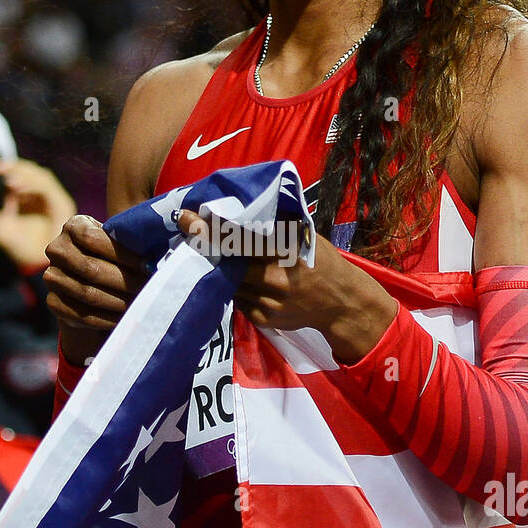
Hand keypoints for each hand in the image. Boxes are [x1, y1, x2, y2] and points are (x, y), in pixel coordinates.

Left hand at [0, 160, 75, 269]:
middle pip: (28, 169)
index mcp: (25, 194)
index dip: (4, 167)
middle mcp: (40, 192)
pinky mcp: (62, 203)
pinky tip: (19, 188)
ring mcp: (52, 197)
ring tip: (8, 180)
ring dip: (23, 174)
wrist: (39, 265)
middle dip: (13, 167)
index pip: (16, 172)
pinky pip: (47, 188)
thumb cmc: (20, 246)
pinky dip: (33, 185)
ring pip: (39, 175)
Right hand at [44, 215, 148, 363]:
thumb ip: (129, 242)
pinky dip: (107, 319)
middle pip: (92, 269)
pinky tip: (124, 318)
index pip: (95, 239)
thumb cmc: (112, 256)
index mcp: (73, 226)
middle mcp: (56, 249)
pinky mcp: (52, 302)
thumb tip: (155, 258)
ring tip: (139, 304)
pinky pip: (82, 314)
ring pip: (88, 293)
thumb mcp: (117, 242)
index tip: (148, 266)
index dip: (124, 255)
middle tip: (147, 289)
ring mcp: (51, 277)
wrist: (88, 281)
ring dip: (118, 302)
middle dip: (125, 281)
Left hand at [173, 210, 397, 362]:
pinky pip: (236, 299)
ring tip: (203, 251)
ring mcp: (268, 303)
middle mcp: (275, 279)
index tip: (185, 217)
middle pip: (227, 263)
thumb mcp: (304, 235)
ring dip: (215, 268)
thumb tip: (237, 208)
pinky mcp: (263, 319)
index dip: (209, 230)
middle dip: (205, 247)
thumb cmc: (322, 260)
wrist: (341, 303)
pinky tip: (228, 276)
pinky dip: (231, 286)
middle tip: (187, 230)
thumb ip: (274, 227)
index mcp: (286, 251)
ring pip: (227, 282)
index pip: (239, 238)